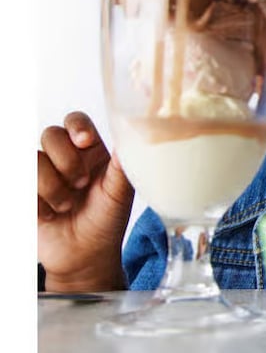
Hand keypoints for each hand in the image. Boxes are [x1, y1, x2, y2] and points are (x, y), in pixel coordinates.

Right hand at [37, 112, 133, 290]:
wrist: (84, 256)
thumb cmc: (106, 221)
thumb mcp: (120, 194)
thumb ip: (122, 166)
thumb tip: (132, 138)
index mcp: (91, 151)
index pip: (76, 121)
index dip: (76, 126)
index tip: (85, 142)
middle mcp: (65, 158)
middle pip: (51, 134)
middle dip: (66, 161)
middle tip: (81, 184)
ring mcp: (43, 174)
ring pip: (33, 159)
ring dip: (51, 186)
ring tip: (66, 206)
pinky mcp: (26, 192)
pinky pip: (20, 183)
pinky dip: (37, 202)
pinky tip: (49, 215)